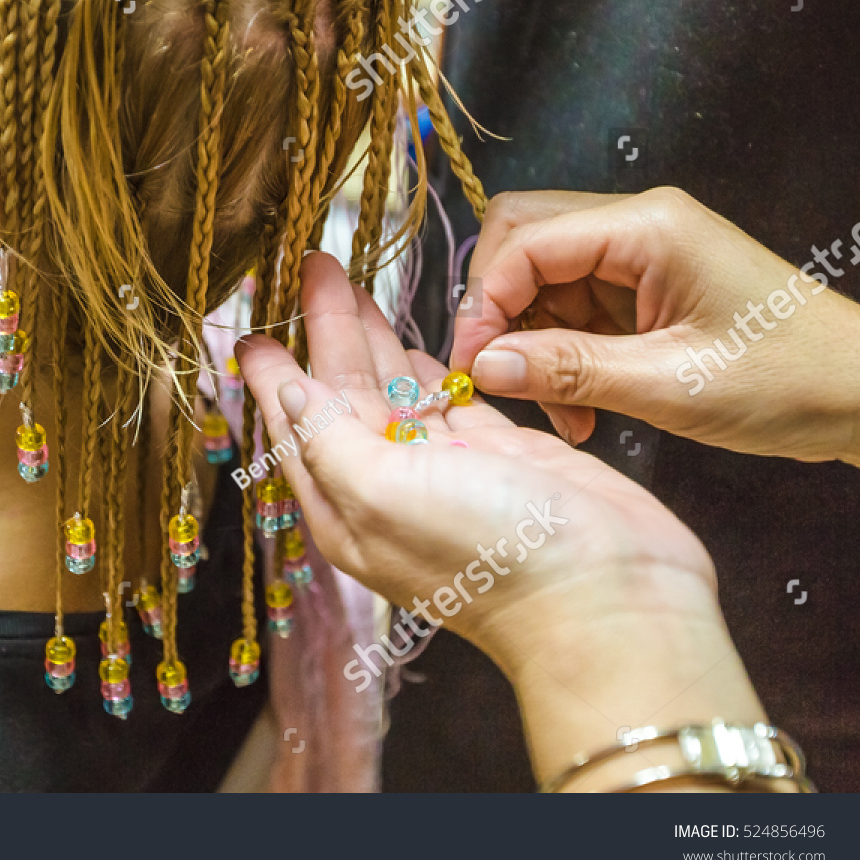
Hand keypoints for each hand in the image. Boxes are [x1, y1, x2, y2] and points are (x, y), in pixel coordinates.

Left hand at [237, 253, 767, 786]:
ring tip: (350, 284)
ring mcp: (448, 471)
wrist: (607, 594)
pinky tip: (411, 342)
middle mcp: (390, 489)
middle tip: (312, 265)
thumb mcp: (382, 493)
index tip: (252, 325)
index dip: (273, 374)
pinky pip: (450, 401)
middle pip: (344, 394)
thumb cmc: (489, 552)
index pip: (295, 426)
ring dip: (373, 339)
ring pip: (396, 391)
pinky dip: (429, 370)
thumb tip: (287, 393)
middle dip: (327, 331)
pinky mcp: (502, 456)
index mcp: (347, 506)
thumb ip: (328, 439)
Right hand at [452, 187, 859, 470]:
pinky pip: (574, 305)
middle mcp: (639, 225)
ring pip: (542, 277)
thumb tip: (483, 365)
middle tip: (496, 374)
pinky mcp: (647, 285)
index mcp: (648, 228)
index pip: (525, 241)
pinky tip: (578, 407)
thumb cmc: (788, 382)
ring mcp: (642, 253)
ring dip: (530, 341)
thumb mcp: (669, 386)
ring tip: (557, 410)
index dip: (483, 303)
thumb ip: (568, 369)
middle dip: (497, 308)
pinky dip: (560, 352)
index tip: (470, 366)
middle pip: (522, 239)